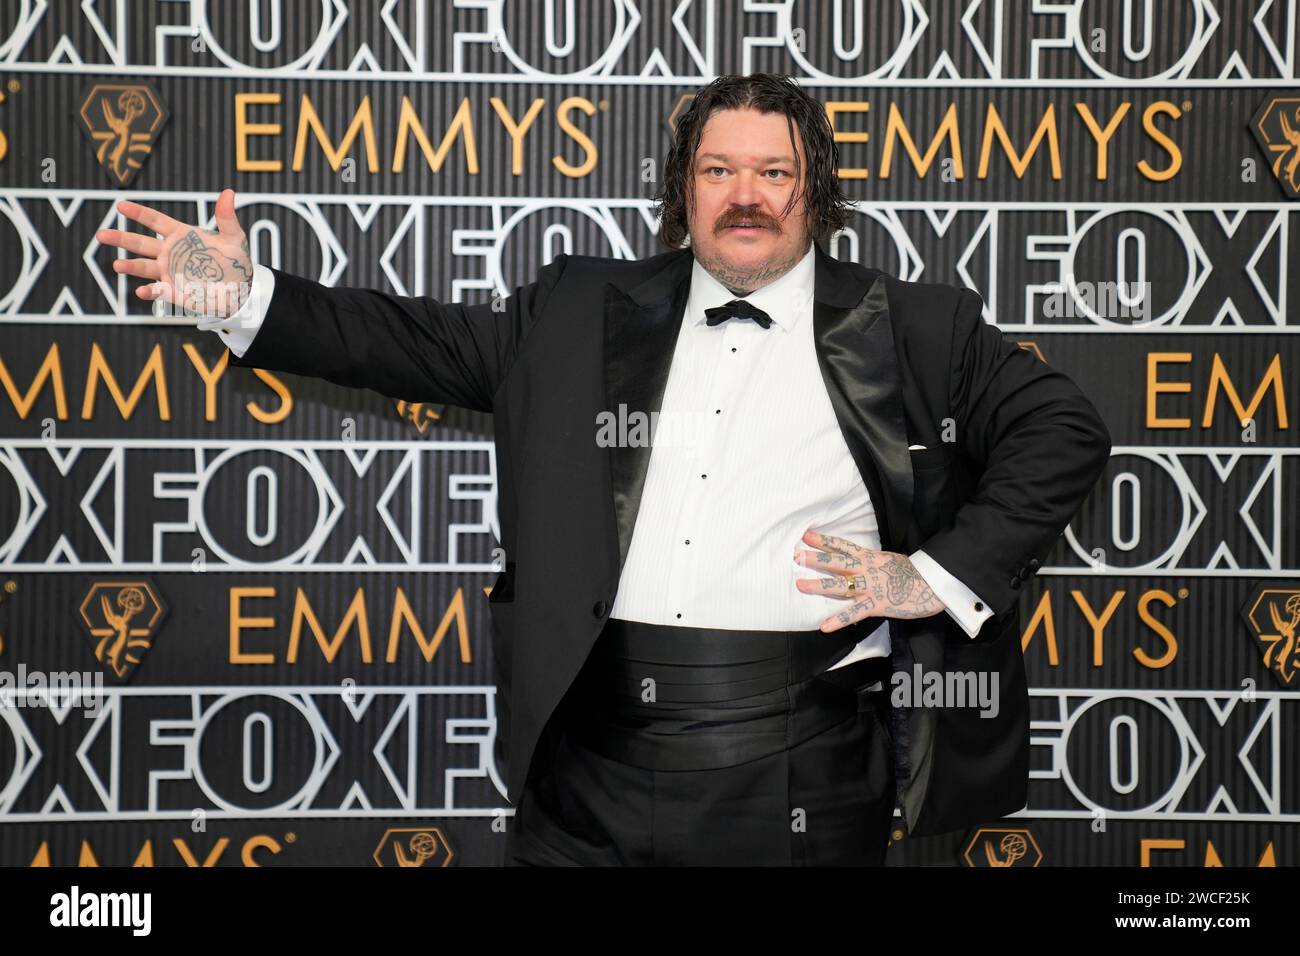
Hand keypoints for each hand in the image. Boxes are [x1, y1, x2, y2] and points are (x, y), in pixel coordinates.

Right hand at [95, 188, 252, 317]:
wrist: (242, 289)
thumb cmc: (235, 260)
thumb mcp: (233, 237)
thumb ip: (226, 217)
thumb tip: (229, 192)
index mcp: (180, 235)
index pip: (155, 220)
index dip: (138, 212)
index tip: (120, 205)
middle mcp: (169, 253)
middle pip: (140, 243)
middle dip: (121, 238)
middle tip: (102, 235)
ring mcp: (169, 272)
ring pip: (143, 267)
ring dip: (130, 266)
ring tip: (117, 265)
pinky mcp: (174, 291)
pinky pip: (158, 291)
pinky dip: (150, 292)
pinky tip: (142, 291)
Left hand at [793, 529, 945, 631]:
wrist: (935, 583)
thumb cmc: (915, 573)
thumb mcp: (890, 561)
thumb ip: (873, 563)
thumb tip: (860, 564)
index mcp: (871, 558)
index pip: (843, 547)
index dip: (824, 541)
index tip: (806, 536)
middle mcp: (867, 570)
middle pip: (837, 562)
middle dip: (816, 559)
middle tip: (795, 555)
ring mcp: (871, 587)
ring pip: (841, 585)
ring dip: (820, 585)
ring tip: (800, 585)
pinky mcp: (878, 605)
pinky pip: (855, 613)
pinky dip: (839, 620)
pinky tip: (824, 626)